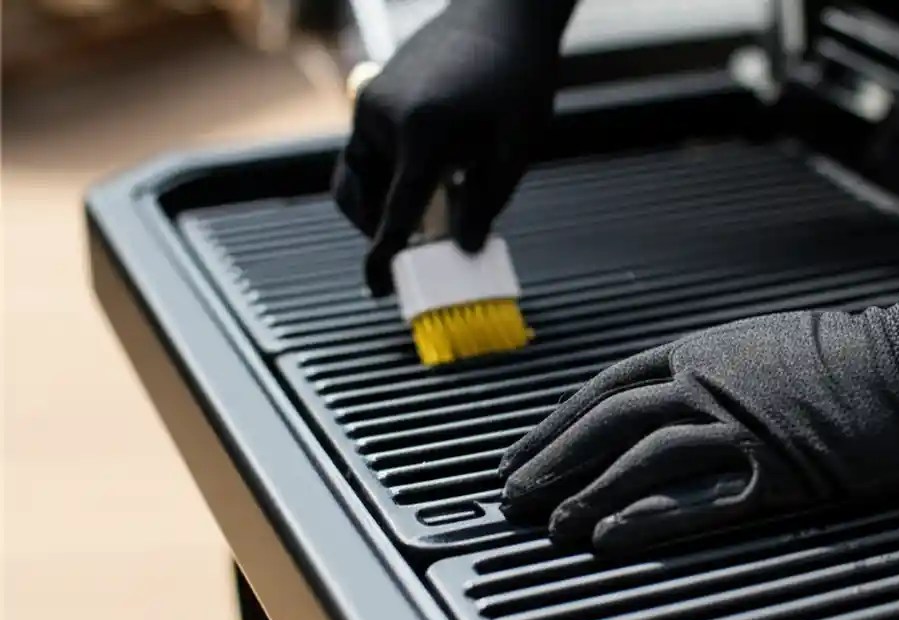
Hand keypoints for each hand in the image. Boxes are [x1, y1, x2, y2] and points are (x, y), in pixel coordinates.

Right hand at [332, 0, 571, 295]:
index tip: (377, 287)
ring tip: (424, 208)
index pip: (395, 213)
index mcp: (421, 132)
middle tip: (415, 246)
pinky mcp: (370, 96)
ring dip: (378, 203)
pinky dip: (382, 175)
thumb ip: (487, 200)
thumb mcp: (514, 144)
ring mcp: (369, 104)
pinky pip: (363, 151)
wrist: (501, 14)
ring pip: (355, 176)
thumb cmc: (517, 75)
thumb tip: (466, 247)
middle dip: (379, 229)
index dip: (385, 256)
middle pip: (360, 198)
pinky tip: (422, 174)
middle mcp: (381, 117)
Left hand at [498, 221, 898, 553]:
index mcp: (700, 351)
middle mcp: (706, 384)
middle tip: (512, 494)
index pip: (605, 389)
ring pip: (638, 460)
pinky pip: (696, 499)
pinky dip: (645, 518)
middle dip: (551, 459)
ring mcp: (738, 427)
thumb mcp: (764, 343)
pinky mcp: (774, 471)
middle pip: (606, 422)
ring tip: (550, 523)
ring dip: (586, 492)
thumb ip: (712, 367)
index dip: (556, 423)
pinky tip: (608, 537)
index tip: (522, 452)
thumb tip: (670, 392)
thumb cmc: (847, 351)